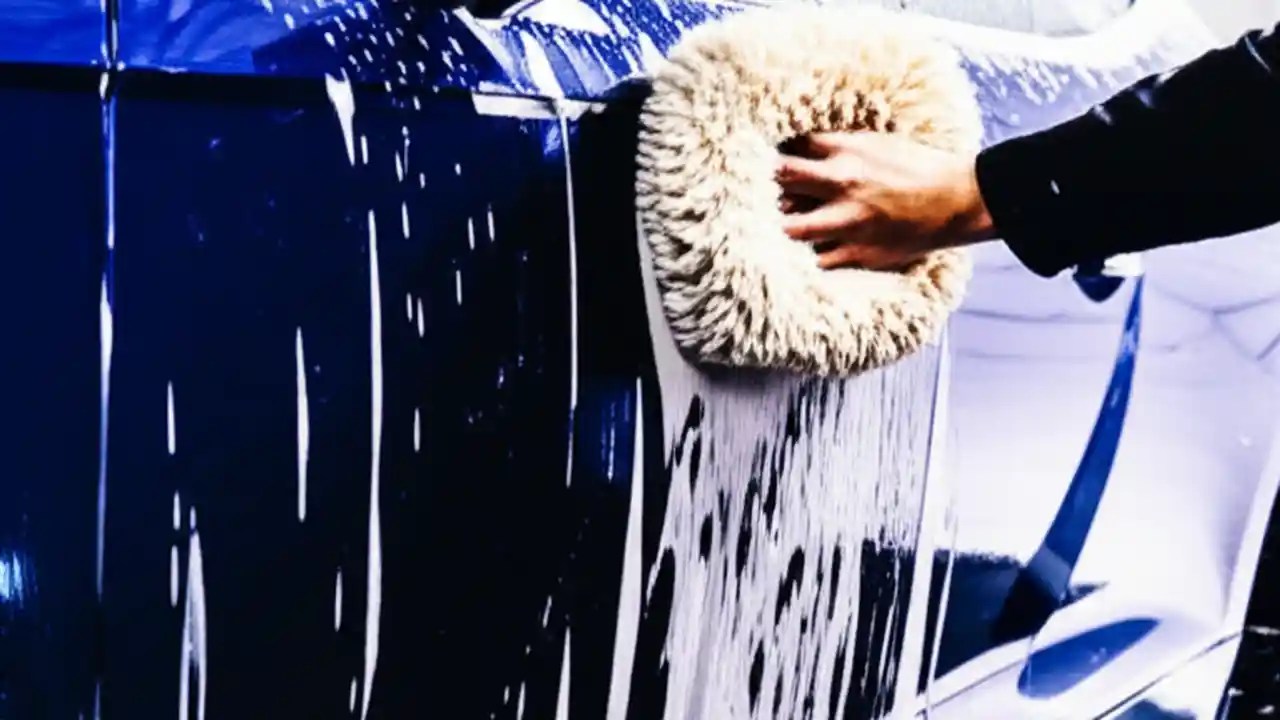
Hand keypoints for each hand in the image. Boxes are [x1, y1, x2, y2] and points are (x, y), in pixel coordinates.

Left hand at [776, 132, 994, 269]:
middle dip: (763, 184)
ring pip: (791, 227)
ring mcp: (848, 220)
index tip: (760, 160)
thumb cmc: (916, 168)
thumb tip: (798, 151)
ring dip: (780, 227)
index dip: (772, 153)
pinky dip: (808, 256)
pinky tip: (803, 253)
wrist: (956, 201)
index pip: (792, 145)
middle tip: (751, 192)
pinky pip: (817, 259)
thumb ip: (837, 147)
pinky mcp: (858, 251)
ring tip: (773, 227)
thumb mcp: (876, 142)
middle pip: (782, 179)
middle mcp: (842, 182)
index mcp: (846, 150)